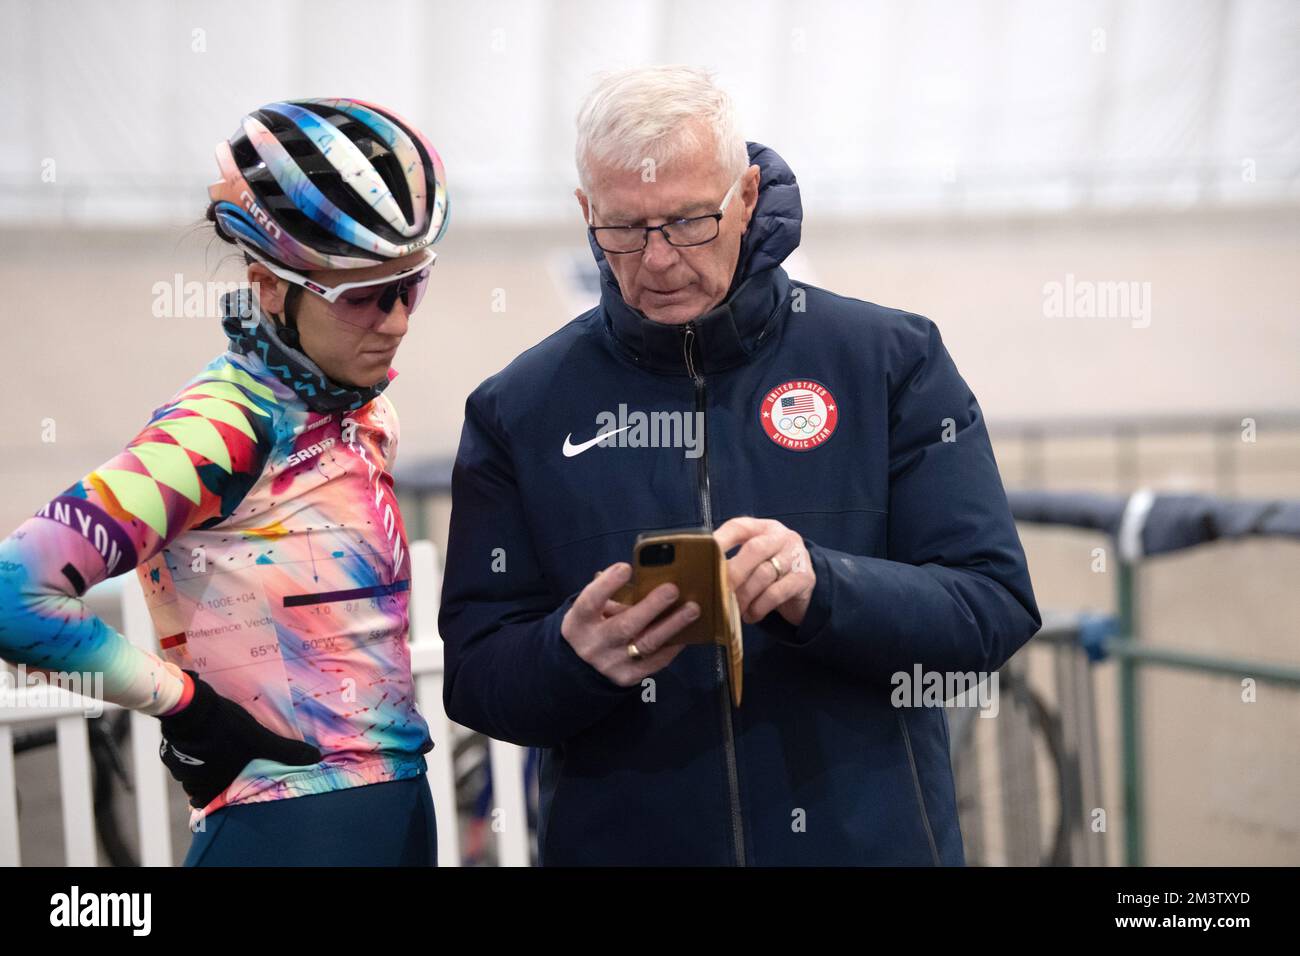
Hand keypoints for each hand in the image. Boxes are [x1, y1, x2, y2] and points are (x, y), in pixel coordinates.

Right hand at [158, 670, 322, 808]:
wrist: (190, 707)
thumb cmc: (226, 730)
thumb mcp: (260, 740)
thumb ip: (286, 752)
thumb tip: (315, 758)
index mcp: (211, 786)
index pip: (214, 802)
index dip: (222, 797)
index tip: (231, 789)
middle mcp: (190, 782)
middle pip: (202, 787)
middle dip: (215, 779)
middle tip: (228, 766)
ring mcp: (177, 765)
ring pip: (193, 771)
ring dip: (205, 763)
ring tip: (219, 749)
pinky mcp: (168, 749)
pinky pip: (183, 755)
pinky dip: (194, 750)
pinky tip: (205, 737)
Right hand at [561, 562, 696, 685]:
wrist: (581, 668)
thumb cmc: (592, 625)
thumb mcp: (590, 610)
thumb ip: (610, 594)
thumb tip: (645, 574)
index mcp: (579, 622)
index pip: (591, 601)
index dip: (608, 585)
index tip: (626, 568)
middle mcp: (594, 644)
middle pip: (625, 626)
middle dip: (651, 606)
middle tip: (673, 589)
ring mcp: (612, 664)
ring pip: (646, 644)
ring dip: (672, 625)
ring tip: (692, 609)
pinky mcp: (628, 677)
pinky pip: (656, 662)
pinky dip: (672, 646)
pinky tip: (687, 632)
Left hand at [714, 516, 816, 626]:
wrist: (804, 588)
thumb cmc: (770, 572)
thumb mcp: (753, 560)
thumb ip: (733, 561)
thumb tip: (703, 577)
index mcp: (763, 528)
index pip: (739, 526)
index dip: (721, 539)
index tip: (704, 553)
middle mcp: (782, 537)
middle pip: (754, 549)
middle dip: (733, 572)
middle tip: (719, 591)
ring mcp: (796, 556)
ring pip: (764, 574)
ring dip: (744, 595)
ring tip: (734, 609)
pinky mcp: (804, 578)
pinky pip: (776, 593)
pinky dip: (759, 607)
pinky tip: (750, 615)